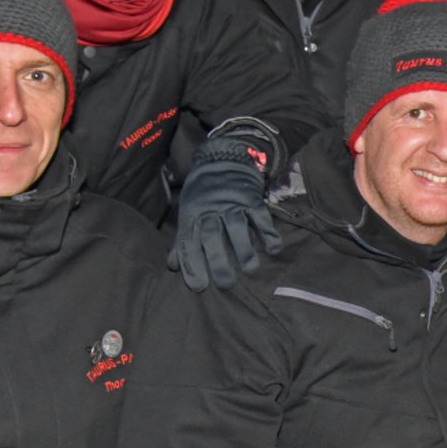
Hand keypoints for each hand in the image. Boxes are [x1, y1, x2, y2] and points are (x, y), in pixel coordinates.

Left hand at [167, 136, 282, 291]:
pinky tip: (273, 250)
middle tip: (227, 285)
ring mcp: (232, 204)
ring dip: (244, 250)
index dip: (193, 265)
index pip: (189, 243)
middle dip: (218, 261)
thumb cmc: (203, 195)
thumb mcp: (187, 214)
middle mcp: (210, 211)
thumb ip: (182, 241)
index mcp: (192, 216)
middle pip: (212, 236)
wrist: (222, 159)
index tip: (199, 287)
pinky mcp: (251, 199)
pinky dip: (268, 233)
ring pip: (236, 228)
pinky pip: (260, 217)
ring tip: (251, 271)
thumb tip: (173, 267)